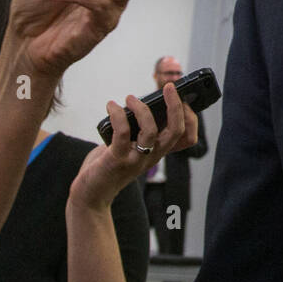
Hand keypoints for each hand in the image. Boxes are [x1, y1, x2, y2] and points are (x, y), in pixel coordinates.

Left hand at [69, 82, 197, 210]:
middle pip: (177, 131)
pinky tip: (112, 106)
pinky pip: (122, 133)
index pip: (188, 138)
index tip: (181, 99)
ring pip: (151, 131)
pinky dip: (117, 115)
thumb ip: (137, 131)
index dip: (190, 118)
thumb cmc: (109, 166)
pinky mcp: (117, 160)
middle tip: (169, 87)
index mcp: (158, 153)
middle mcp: (152, 157)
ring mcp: (136, 159)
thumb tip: (139, 102)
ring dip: (142, 109)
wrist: (92, 194)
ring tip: (130, 98)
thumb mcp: (131, 148)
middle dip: (176, 106)